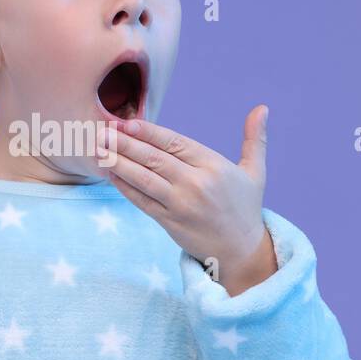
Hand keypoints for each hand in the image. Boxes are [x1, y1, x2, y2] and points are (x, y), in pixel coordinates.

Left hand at [99, 105, 278, 296]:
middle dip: (125, 143)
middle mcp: (196, 184)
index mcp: (214, 166)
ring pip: (143, 178)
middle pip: (154, 158)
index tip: (127, 122)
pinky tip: (110, 173)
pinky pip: (141, 200)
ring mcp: (180, 205)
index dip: (149, 132)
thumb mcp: (255, 172)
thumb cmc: (246, 208)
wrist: (242, 252)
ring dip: (118, 162)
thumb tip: (261, 108)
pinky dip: (124, 186)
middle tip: (103, 131)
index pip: (175, 143)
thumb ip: (254, 139)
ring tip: (99, 149)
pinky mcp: (169, 222)